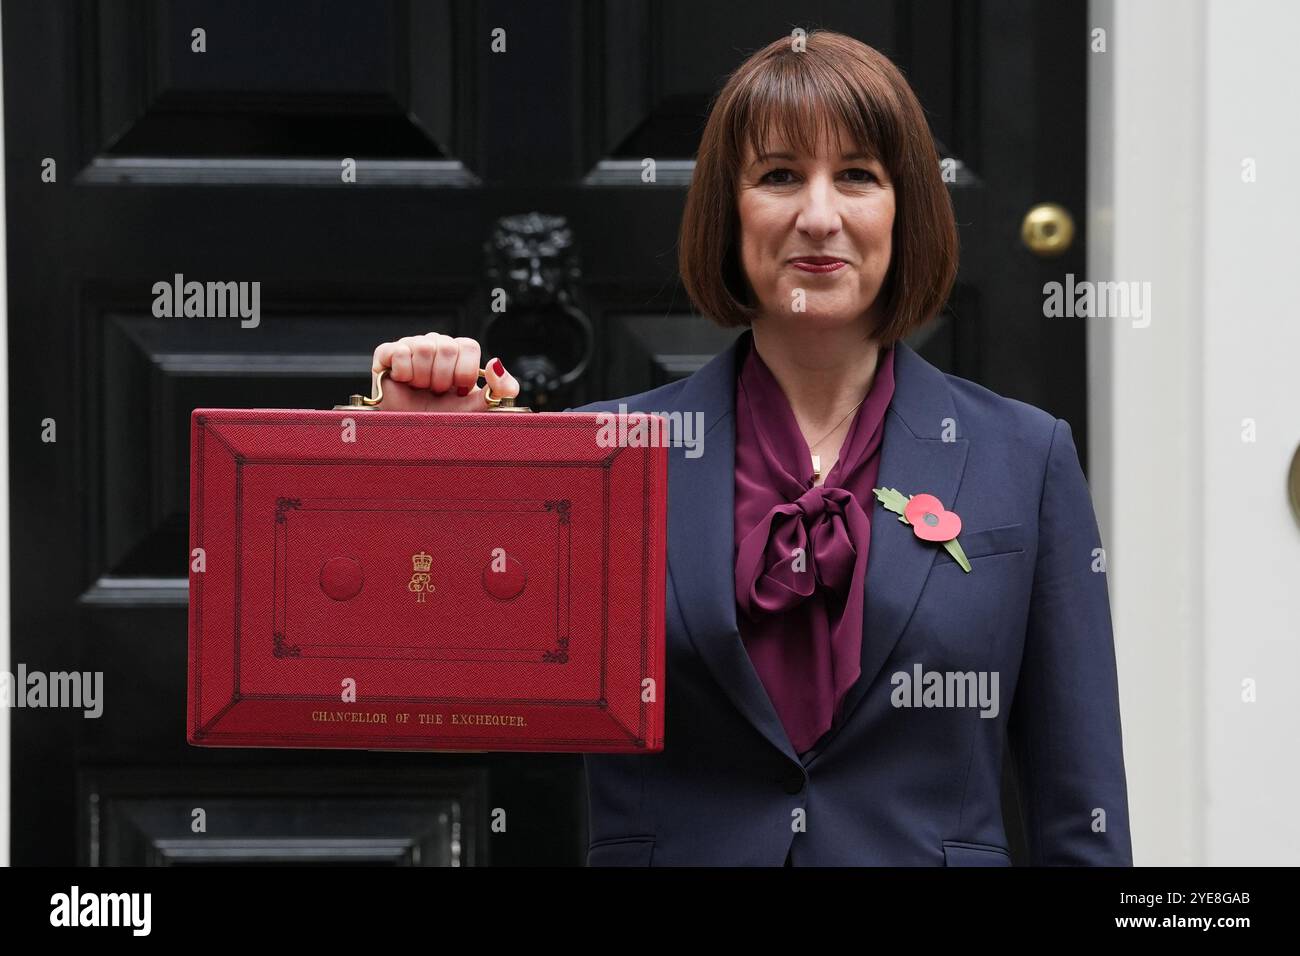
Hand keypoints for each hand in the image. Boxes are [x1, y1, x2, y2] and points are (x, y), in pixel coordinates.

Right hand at [369, 333, 519, 411]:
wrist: (412, 436)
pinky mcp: (386, 353)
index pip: (468, 346)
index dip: (464, 372)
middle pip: (447, 346)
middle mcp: (435, 345)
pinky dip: (403, 373)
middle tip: (436, 393)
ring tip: (420, 390)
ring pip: (424, 348)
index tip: (458, 390)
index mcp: (458, 353)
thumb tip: (497, 363)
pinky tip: (403, 383)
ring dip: (423, 378)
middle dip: (443, 378)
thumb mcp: (478, 407)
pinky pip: (399, 352)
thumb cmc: (443, 419)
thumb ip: (500, 389)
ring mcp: (411, 346)